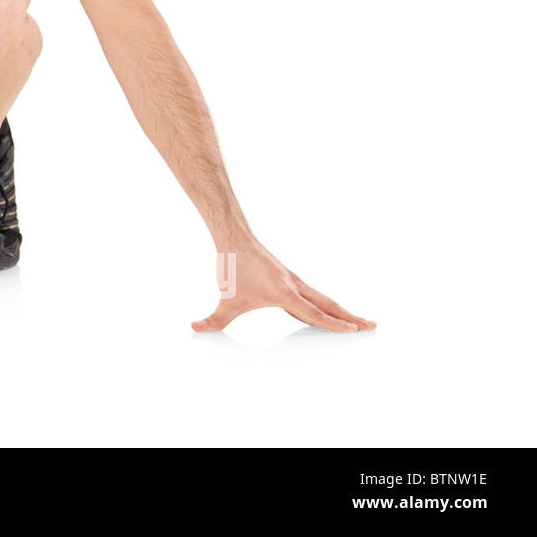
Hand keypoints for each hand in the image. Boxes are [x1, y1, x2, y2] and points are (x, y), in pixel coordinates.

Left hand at [191, 239, 375, 333]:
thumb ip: (214, 319)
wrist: (235, 238)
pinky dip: (326, 303)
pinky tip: (327, 309)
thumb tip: (195, 327)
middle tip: (372, 325)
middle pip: (329, 304)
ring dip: (342, 309)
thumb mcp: (225, 299)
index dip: (335, 324)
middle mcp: (295, 286)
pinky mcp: (288, 277)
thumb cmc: (233, 268)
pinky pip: (313, 293)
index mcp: (285, 294)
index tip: (354, 330)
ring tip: (358, 320)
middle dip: (351, 317)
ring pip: (323, 297)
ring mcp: (293, 280)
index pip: (316, 314)